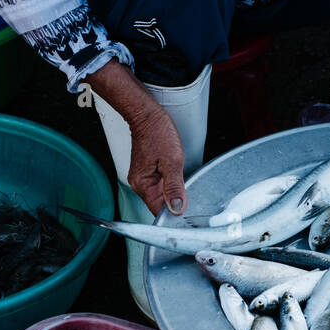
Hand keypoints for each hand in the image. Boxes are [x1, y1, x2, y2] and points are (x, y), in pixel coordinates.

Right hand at [127, 100, 186, 217]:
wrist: (147, 114)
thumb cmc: (157, 132)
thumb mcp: (172, 161)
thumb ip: (174, 187)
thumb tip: (177, 208)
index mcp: (143, 184)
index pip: (158, 211)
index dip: (173, 214)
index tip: (188, 215)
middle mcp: (140, 183)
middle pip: (160, 204)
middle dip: (175, 203)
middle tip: (190, 196)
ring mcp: (143, 177)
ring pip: (161, 194)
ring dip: (173, 192)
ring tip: (184, 183)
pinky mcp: (147, 171)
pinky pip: (160, 184)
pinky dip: (170, 184)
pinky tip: (177, 176)